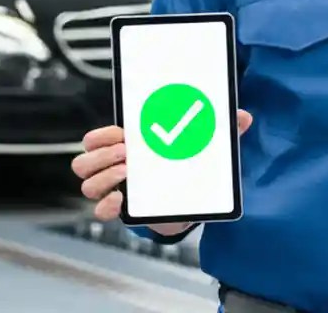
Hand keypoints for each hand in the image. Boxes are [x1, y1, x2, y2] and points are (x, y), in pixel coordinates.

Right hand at [71, 109, 252, 230]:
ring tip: (127, 173)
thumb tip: (244, 116)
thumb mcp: (201, 147)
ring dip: (102, 177)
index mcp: (127, 146)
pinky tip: (122, 200)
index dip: (101, 135)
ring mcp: (116, 189)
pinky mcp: (124, 210)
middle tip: (127, 153)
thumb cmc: (186, 168)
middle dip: (101, 155)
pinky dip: (105, 206)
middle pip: (83, 161)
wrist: (189, 204)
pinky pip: (99, 210)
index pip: (95, 138)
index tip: (123, 134)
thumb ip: (220, 131)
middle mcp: (114, 167)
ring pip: (86, 184)